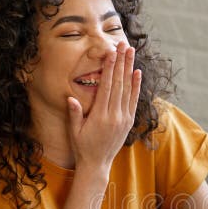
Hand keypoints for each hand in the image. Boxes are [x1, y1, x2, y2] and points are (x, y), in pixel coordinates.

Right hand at [66, 42, 141, 177]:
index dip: (110, 68)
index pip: (107, 87)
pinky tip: (137, 72)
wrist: (97, 164)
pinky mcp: (128, 121)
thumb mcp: (74, 131)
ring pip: (128, 89)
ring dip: (130, 69)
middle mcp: (114, 115)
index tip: (111, 53)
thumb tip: (70, 98)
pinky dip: (136, 86)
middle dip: (121, 62)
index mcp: (100, 116)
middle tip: (123, 44)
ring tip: (131, 52)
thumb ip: (75, 114)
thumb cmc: (82, 146)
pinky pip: (133, 100)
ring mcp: (123, 118)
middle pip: (119, 84)